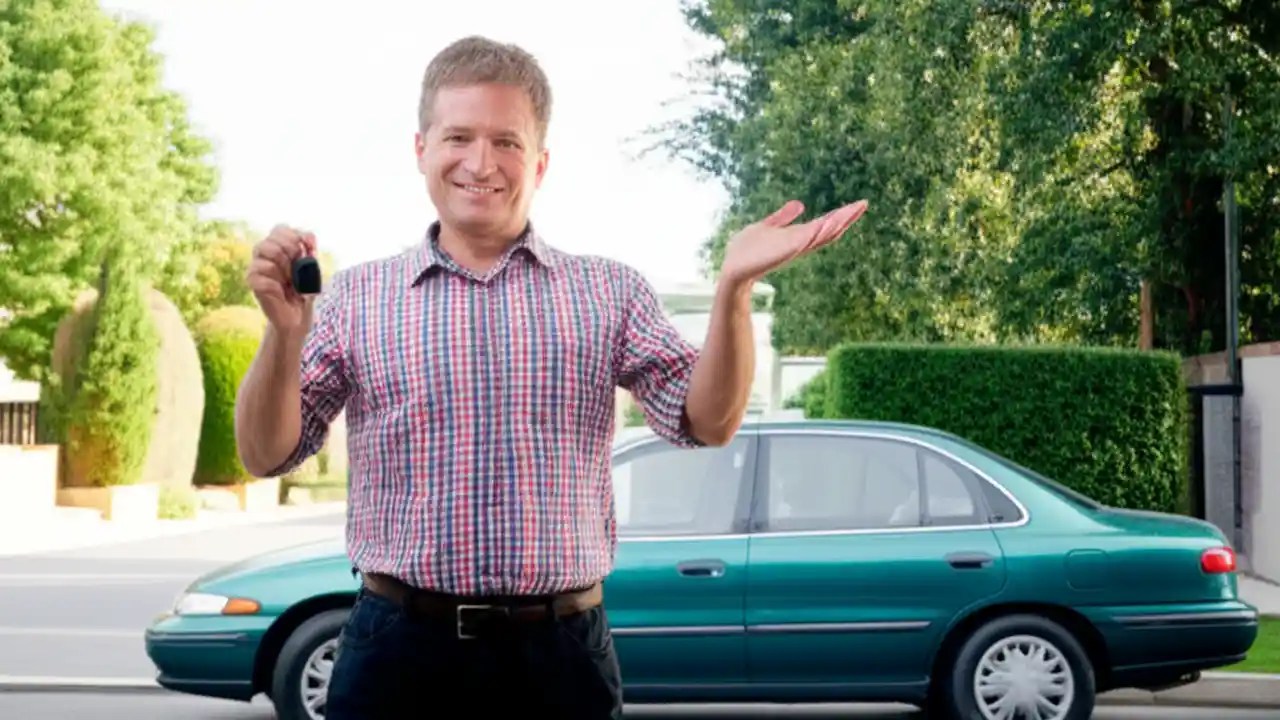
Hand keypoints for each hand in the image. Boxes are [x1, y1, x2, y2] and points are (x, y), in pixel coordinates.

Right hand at [247, 224, 316, 332]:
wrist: (297, 316)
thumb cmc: (304, 289)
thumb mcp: (313, 267)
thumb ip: (310, 250)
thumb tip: (308, 239)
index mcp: (278, 246)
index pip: (281, 228)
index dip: (296, 236)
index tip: (309, 250)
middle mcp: (264, 253)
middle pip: (272, 237)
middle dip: (291, 250)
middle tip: (298, 267)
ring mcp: (256, 265)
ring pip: (266, 250)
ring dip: (284, 266)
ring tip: (290, 281)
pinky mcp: (252, 280)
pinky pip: (262, 271)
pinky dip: (277, 282)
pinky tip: (281, 291)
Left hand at [719, 199, 867, 284]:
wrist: (732, 270)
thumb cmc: (746, 251)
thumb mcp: (767, 227)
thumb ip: (782, 217)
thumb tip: (800, 204)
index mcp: (798, 237)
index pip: (825, 224)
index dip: (842, 214)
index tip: (860, 203)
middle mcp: (799, 243)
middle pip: (828, 230)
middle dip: (845, 217)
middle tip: (863, 204)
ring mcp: (791, 248)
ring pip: (818, 236)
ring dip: (834, 223)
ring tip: (850, 211)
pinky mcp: (781, 252)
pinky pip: (801, 242)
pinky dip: (812, 234)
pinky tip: (822, 224)